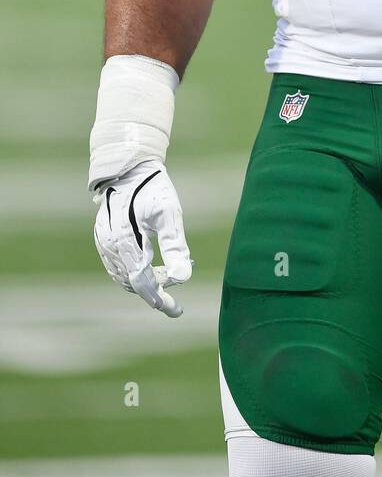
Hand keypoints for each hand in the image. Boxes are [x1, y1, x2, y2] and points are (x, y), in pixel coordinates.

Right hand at [93, 160, 192, 316]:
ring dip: (144, 283)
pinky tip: (149, 270)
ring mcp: (104, 243)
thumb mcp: (169, 214)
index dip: (159, 298)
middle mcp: (110, 246)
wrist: (129, 167)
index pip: (142, 281)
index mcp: (125, 240)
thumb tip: (183, 278)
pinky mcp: (103, 238)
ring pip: (123, 276)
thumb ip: (175, 245)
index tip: (176, 310)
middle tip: (176, 299)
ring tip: (166, 280)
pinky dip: (133, 273)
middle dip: (155, 292)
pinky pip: (116, 266)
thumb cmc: (153, 188)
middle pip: (132, 282)